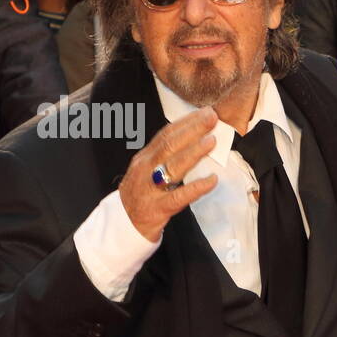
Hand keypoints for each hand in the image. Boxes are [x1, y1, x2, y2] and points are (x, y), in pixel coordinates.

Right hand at [117, 106, 219, 241]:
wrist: (124, 225)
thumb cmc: (142, 194)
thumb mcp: (148, 171)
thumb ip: (166, 157)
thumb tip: (195, 139)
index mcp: (145, 158)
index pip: (165, 135)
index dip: (185, 122)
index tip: (205, 112)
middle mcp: (145, 170)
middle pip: (169, 146)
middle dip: (191, 130)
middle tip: (212, 118)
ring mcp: (150, 189)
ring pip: (172, 167)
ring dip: (193, 153)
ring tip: (211, 141)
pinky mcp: (158, 209)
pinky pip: (179, 197)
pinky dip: (196, 188)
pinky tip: (212, 180)